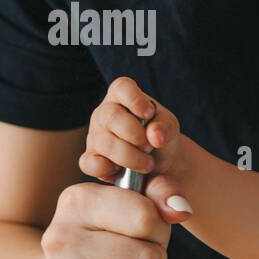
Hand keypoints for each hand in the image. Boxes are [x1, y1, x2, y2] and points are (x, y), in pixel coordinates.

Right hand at [79, 76, 193, 222]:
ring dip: (130, 156)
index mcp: (122, 97)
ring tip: (148, 164)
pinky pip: (89, 163)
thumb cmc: (160, 135)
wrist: (159, 162)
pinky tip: (123, 172)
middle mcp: (104, 113)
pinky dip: (107, 169)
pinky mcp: (90, 159)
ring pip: (104, 143)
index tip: (149, 114)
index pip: (122, 87)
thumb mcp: (168, 127)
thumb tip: (155, 136)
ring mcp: (94, 136)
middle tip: (151, 147)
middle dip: (135, 135)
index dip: (135, 99)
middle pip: (111, 116)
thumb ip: (164, 127)